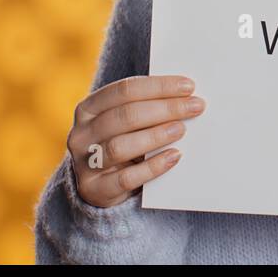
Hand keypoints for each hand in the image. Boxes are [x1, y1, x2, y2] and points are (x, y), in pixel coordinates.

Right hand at [65, 74, 205, 207]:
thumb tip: (186, 96)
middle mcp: (82, 134)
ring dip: (156, 136)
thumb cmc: (123, 143)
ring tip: (182, 129)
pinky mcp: (95, 189)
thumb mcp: (126, 123)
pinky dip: (153, 167)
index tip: (189, 87)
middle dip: (165, 108)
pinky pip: (126, 178)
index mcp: (88, 108)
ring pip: (121, 146)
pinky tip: (174, 157)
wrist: (101, 187)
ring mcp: (85, 163)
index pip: (125, 90)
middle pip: (125, 115)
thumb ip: (146, 108)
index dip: (159, 86)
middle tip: (195, 107)